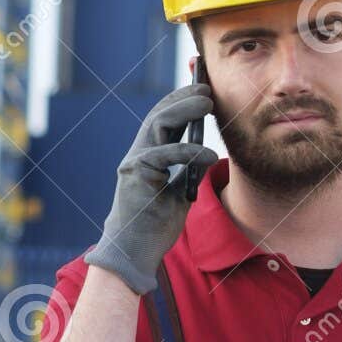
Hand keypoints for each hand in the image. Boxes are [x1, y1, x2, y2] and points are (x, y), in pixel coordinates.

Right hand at [84, 83, 217, 295]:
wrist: (135, 251)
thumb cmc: (155, 226)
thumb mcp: (180, 194)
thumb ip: (188, 173)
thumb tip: (206, 154)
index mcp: (147, 158)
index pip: (162, 122)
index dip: (180, 103)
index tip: (202, 93)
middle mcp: (138, 155)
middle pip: (159, 115)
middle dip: (183, 98)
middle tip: (207, 89)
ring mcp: (134, 162)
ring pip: (157, 124)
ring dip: (184, 110)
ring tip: (207, 103)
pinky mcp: (136, 173)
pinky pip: (164, 153)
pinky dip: (188, 151)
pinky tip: (207, 154)